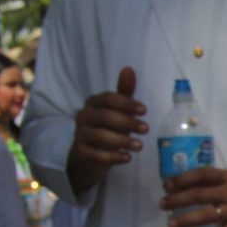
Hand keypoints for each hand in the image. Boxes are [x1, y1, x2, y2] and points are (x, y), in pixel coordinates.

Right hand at [65, 66, 146, 194]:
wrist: (87, 156)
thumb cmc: (106, 129)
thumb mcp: (117, 111)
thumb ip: (124, 93)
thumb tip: (129, 68)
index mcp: (93, 103)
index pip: (108, 98)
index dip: (126, 103)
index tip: (144, 110)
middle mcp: (84, 116)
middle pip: (105, 116)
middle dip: (127, 122)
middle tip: (146, 129)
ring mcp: (80, 134)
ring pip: (99, 136)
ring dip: (122, 141)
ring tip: (140, 146)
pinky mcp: (80, 152)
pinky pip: (95, 154)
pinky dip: (112, 157)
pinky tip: (127, 158)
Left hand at [160, 167, 226, 226]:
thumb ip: (210, 182)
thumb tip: (177, 185)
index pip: (202, 174)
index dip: (182, 179)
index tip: (167, 185)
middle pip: (199, 195)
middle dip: (177, 200)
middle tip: (163, 204)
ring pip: (206, 215)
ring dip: (186, 219)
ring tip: (171, 224)